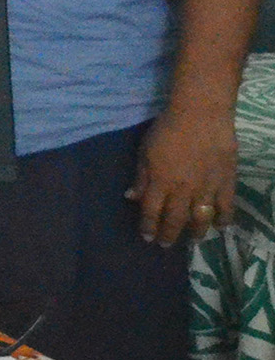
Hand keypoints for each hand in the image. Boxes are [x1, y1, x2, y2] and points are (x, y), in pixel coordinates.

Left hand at [129, 103, 239, 246]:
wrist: (201, 114)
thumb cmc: (167, 129)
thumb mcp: (144, 151)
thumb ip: (141, 177)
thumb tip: (131, 197)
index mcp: (160, 182)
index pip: (151, 212)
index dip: (148, 227)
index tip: (147, 238)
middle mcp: (183, 190)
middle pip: (175, 219)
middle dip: (169, 235)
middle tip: (166, 245)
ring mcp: (207, 187)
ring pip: (200, 218)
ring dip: (196, 232)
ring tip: (193, 240)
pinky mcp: (226, 181)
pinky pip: (226, 206)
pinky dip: (224, 219)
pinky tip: (221, 226)